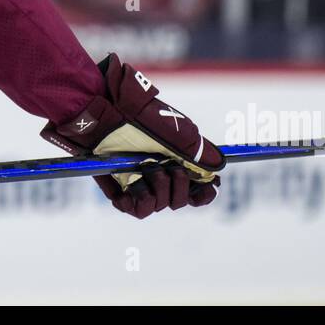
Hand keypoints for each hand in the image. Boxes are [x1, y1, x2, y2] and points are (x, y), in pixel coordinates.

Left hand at [41, 54, 224, 217]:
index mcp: (175, 160)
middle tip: (168, 167)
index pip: (197, 189)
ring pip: (159, 206)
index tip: (207, 187)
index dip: (204, 193)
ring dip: (159, 188)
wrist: (107, 113)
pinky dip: (140, 200)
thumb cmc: (139, 117)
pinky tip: (134, 185)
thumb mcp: (175, 131)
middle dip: (179, 186)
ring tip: (147, 168)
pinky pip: (137, 210)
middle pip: (179, 200)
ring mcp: (139, 182)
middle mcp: (159, 173)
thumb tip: (218, 166)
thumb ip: (197, 151)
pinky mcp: (120, 189)